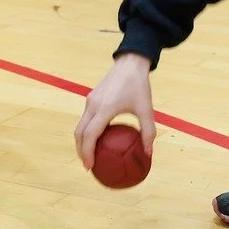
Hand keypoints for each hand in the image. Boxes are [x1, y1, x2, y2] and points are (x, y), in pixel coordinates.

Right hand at [75, 53, 153, 168]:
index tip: (90, 166)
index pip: (90, 135)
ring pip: (80, 125)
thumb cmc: (139, 85)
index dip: (87, 152)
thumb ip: (148, 131)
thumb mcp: (147, 109)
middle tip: (88, 165)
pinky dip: (87, 131)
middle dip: (80, 151)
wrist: (130, 63)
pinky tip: (98, 138)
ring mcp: (90, 100)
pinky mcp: (91, 97)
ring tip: (90, 155)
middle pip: (79, 133)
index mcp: (105, 108)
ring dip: (82, 141)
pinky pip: (85, 118)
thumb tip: (149, 153)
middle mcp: (93, 105)